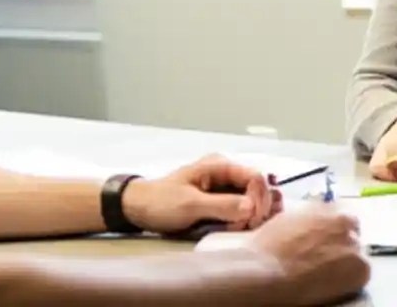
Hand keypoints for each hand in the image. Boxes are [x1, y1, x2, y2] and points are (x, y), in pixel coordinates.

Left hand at [122, 155, 281, 233]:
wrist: (137, 208)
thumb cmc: (161, 202)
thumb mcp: (190, 205)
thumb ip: (221, 205)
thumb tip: (252, 208)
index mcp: (219, 166)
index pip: (255, 177)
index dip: (259, 198)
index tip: (252, 218)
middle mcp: (225, 174)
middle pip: (257, 189)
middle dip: (257, 208)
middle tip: (247, 226)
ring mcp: (223, 189)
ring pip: (251, 200)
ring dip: (253, 216)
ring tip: (243, 229)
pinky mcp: (219, 204)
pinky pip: (241, 210)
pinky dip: (245, 220)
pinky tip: (241, 229)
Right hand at [247, 204, 369, 305]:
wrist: (268, 269)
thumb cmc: (269, 246)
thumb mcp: (290, 219)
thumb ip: (310, 219)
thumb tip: (315, 226)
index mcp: (329, 207)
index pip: (342, 217)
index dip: (334, 231)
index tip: (326, 242)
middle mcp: (346, 221)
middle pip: (352, 234)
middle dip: (342, 245)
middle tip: (325, 260)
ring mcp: (356, 244)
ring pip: (356, 255)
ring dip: (346, 262)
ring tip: (324, 274)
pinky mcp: (362, 268)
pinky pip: (361, 273)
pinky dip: (350, 280)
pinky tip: (330, 283)